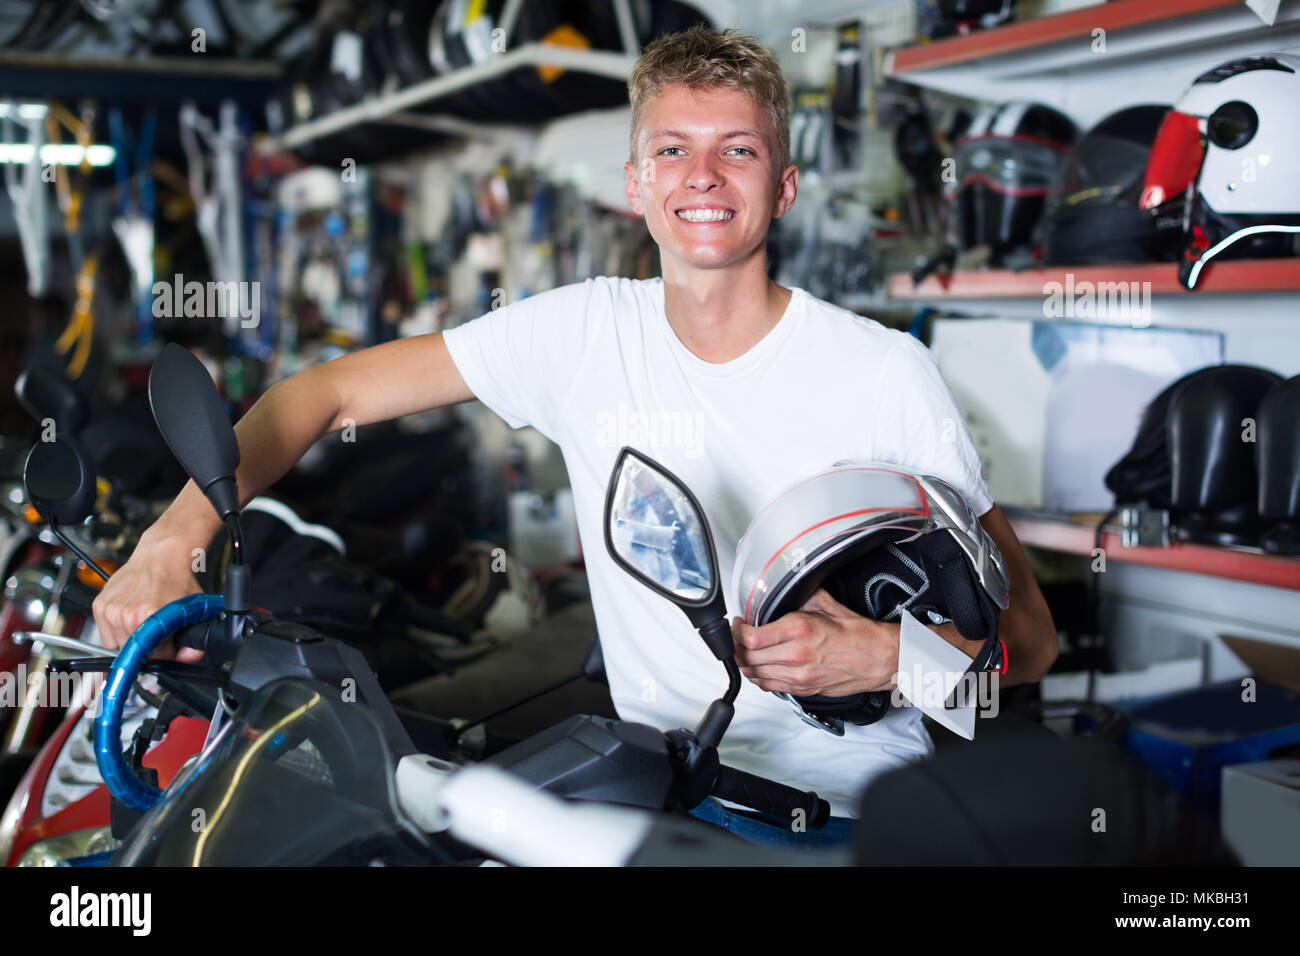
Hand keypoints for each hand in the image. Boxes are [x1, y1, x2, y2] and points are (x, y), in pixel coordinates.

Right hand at [92, 530, 204, 661]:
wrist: (160, 555)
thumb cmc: (177, 579)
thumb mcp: (196, 610)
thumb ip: (195, 638)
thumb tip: (188, 657)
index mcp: (150, 617)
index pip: (158, 658)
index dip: (168, 655)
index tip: (170, 647)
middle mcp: (127, 615)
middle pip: (138, 654)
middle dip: (151, 647)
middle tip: (159, 630)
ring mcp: (111, 611)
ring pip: (119, 646)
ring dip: (133, 640)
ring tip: (145, 621)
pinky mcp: (99, 606)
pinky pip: (106, 635)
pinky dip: (118, 631)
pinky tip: (131, 618)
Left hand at [732, 588, 898, 696]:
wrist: (879, 659)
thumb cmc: (858, 635)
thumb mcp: (826, 604)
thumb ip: (800, 598)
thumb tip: (784, 592)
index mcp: (799, 630)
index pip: (751, 638)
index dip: (737, 631)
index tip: (739, 624)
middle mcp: (796, 656)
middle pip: (748, 658)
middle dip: (737, 647)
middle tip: (738, 637)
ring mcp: (799, 676)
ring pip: (755, 674)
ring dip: (745, 663)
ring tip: (746, 652)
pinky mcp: (803, 689)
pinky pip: (769, 686)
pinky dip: (759, 677)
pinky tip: (760, 666)